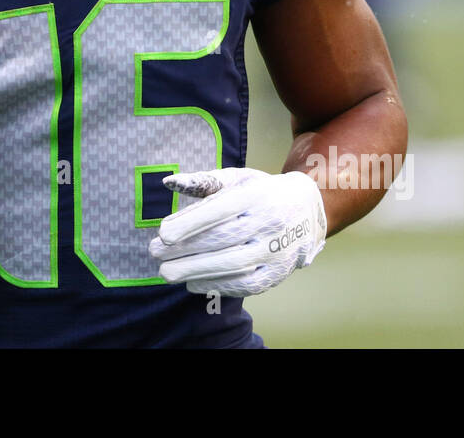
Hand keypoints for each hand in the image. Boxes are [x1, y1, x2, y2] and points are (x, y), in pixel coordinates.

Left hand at [149, 167, 326, 296]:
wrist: (308, 210)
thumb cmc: (261, 192)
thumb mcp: (237, 179)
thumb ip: (202, 182)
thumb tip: (168, 183)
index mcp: (257, 194)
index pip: (221, 209)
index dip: (191, 223)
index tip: (163, 233)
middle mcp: (270, 222)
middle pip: (224, 240)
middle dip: (186, 249)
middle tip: (155, 253)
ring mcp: (277, 250)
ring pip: (233, 264)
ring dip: (196, 271)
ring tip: (166, 272)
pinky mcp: (278, 273)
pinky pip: (246, 284)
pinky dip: (216, 285)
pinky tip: (192, 283)